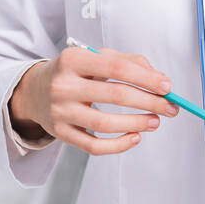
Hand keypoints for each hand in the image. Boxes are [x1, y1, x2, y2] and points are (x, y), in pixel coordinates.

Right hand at [9, 46, 179, 155]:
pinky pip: (92, 146)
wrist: (35, 91)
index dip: (146, 78)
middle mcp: (63, 85)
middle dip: (149, 102)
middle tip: (170, 107)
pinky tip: (134, 137)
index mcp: (73, 59)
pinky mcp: (60, 133)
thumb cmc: (73, 72)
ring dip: (136, 124)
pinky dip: (118, 145)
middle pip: (115, 95)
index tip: (167, 87)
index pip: (116, 67)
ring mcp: (60, 111)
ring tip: (154, 122)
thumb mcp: (94, 57)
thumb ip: (127, 61)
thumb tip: (158, 79)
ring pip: (104, 123)